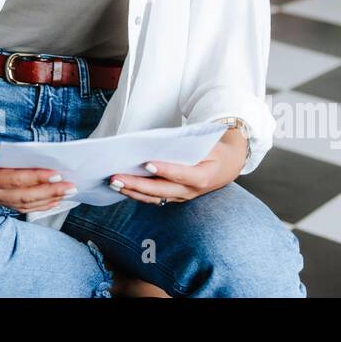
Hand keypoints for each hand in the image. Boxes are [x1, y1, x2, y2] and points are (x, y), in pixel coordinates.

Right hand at [0, 136, 76, 212]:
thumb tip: (24, 156)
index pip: (15, 180)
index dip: (37, 177)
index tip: (56, 172)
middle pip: (23, 197)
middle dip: (49, 192)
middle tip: (71, 185)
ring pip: (23, 205)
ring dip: (47, 200)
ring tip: (67, 194)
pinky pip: (18, 206)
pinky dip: (37, 205)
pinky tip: (51, 201)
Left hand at [109, 132, 244, 204]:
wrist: (227, 166)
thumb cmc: (215, 150)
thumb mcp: (208, 144)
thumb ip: (188, 145)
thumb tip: (159, 142)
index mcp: (202, 177)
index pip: (181, 174)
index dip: (165, 170)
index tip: (147, 164)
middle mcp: (190, 191)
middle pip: (161, 190)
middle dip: (136, 185)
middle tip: (115, 177)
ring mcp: (181, 197)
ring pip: (154, 198)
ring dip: (132, 191)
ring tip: (113, 183)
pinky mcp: (173, 197)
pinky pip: (153, 198)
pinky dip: (137, 194)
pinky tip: (121, 187)